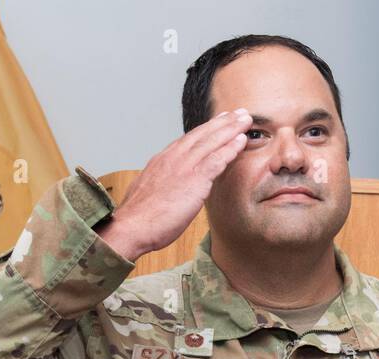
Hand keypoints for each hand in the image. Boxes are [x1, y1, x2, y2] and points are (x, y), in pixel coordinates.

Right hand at [95, 109, 251, 260]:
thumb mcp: (148, 193)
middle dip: (222, 122)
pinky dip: (229, 149)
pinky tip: (241, 141)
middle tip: (239, 112)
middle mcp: (173, 158)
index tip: (219, 121)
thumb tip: (165, 187)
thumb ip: (161, 184)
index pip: (188, 140)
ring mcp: (183, 167)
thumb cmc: (139, 217)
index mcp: (162, 160)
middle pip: (202, 134)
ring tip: (246, 119)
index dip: (206, 129)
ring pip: (211, 141)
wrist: (131, 226)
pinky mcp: (193, 180)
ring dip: (231, 129)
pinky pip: (216, 160)